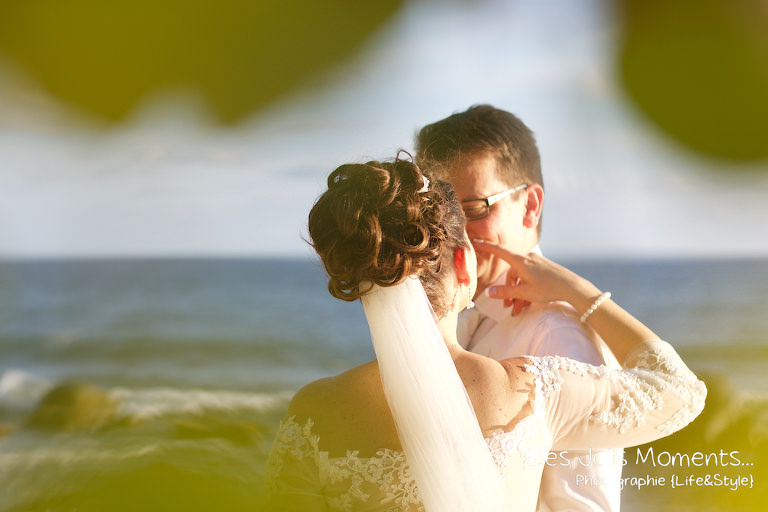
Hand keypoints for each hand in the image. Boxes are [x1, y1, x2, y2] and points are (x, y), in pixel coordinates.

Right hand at [472, 240, 598, 312]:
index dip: (486, 247)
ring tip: (519, 310)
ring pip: (521, 278)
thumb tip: (489, 292)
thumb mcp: (524, 293)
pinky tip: (528, 303)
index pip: (499, 252)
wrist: (572, 287)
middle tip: (508, 307)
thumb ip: (505, 292)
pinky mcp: (543, 268)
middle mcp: (527, 259)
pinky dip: (526, 290)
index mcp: (520, 261)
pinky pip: (529, 278)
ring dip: (518, 294)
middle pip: (511, 274)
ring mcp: (536, 263)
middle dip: (508, 291)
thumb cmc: (548, 288)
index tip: (476, 242)